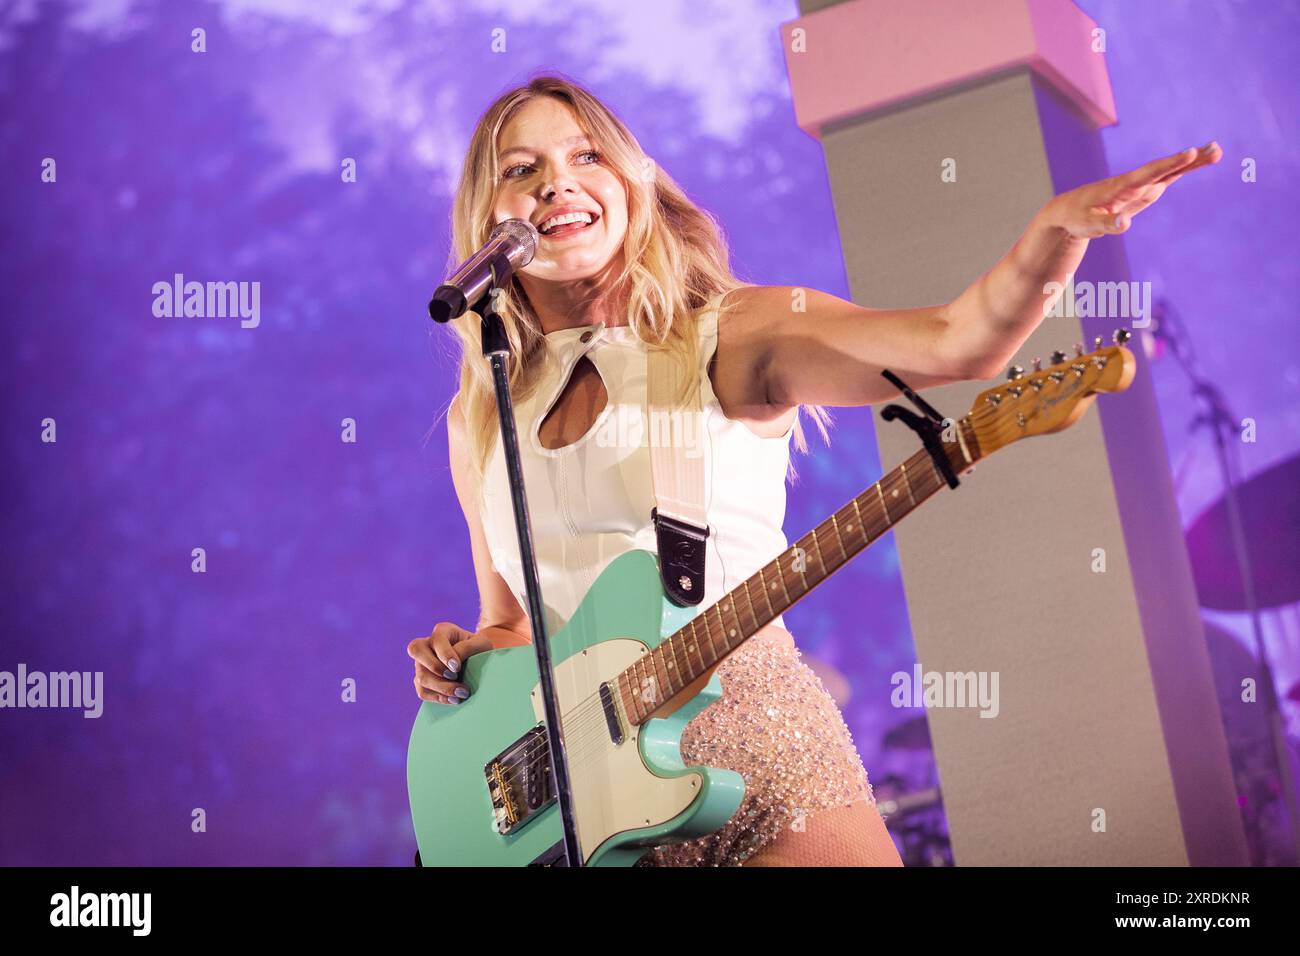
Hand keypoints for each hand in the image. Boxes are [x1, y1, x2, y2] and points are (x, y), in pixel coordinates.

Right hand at [408, 622, 492, 704]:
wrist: (479, 663)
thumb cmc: (479, 650)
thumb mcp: (481, 644)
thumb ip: (467, 648)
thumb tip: (452, 664)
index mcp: (442, 631)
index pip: (437, 639)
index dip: (445, 654)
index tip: (457, 667)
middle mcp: (427, 644)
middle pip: (416, 650)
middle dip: (435, 667)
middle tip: (454, 676)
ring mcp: (421, 663)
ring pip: (421, 676)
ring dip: (441, 688)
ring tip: (462, 693)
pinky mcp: (422, 680)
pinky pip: (422, 691)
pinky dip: (438, 698)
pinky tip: (454, 699)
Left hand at [1042, 141, 1222, 239]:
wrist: (1068, 210)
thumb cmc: (1077, 217)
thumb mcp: (1089, 225)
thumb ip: (1107, 224)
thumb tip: (1125, 223)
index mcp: (1122, 187)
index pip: (1149, 173)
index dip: (1169, 164)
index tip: (1190, 153)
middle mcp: (1134, 182)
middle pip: (1165, 168)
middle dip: (1189, 159)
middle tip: (1216, 148)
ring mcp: (1140, 185)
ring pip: (1169, 171)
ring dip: (1192, 161)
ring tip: (1217, 151)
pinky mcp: (1142, 191)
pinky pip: (1166, 178)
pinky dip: (1182, 170)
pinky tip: (1197, 161)